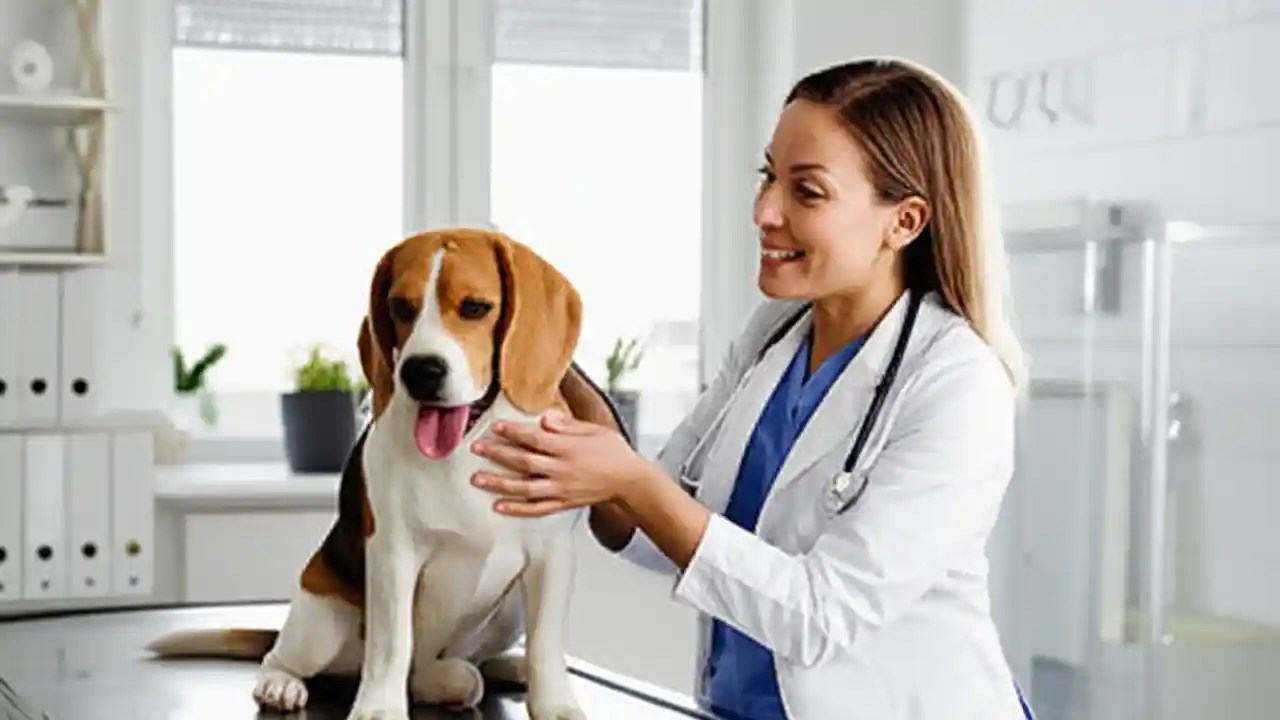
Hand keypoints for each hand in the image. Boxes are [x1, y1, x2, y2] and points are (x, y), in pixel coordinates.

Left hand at [470, 411, 648, 516]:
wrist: (630, 481)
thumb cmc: (613, 452)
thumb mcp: (593, 430)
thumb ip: (567, 425)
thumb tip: (544, 418)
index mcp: (569, 448)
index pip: (535, 439)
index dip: (513, 432)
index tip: (495, 427)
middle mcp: (562, 470)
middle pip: (524, 462)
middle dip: (497, 454)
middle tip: (476, 448)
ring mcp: (561, 489)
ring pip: (524, 488)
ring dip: (499, 483)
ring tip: (477, 479)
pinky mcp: (563, 503)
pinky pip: (536, 509)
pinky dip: (516, 509)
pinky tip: (498, 506)